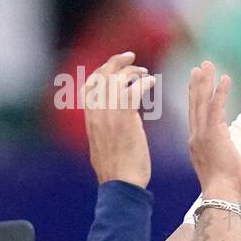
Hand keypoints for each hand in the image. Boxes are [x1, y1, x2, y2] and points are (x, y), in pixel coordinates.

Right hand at [83, 51, 152, 188]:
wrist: (121, 183)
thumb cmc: (116, 169)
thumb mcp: (103, 143)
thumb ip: (106, 125)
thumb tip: (119, 116)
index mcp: (89, 117)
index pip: (89, 84)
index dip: (101, 70)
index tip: (114, 65)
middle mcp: (96, 112)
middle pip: (102, 75)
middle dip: (117, 62)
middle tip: (132, 57)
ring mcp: (109, 114)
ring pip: (118, 79)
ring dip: (133, 71)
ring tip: (144, 73)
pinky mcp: (125, 117)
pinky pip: (134, 89)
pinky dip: (143, 82)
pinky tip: (151, 83)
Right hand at [188, 62, 240, 205]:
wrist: (223, 195)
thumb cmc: (229, 191)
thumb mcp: (237, 177)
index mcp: (198, 147)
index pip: (197, 118)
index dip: (196, 100)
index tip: (196, 86)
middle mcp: (196, 138)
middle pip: (195, 106)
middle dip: (196, 85)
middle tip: (198, 69)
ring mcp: (202, 135)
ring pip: (202, 103)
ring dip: (204, 82)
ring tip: (206, 66)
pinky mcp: (213, 133)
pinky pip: (216, 107)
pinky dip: (220, 92)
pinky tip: (224, 78)